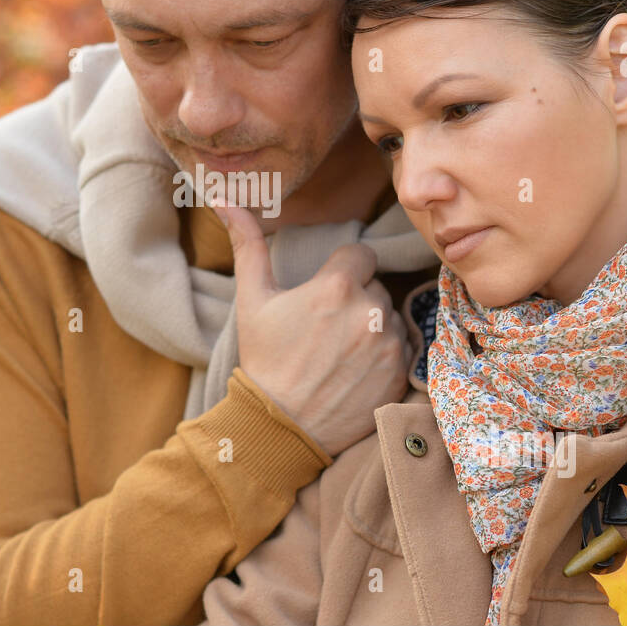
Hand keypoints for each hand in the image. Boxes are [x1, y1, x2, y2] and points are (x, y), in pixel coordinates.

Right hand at [214, 201, 412, 456]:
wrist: (281, 426)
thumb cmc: (264, 360)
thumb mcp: (252, 300)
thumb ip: (248, 244)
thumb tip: (224, 200)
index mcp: (337, 286)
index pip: (360, 255)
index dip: (343, 271)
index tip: (325, 292)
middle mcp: (371, 311)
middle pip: (375, 286)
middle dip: (356, 299)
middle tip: (326, 328)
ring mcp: (390, 344)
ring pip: (389, 317)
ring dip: (372, 327)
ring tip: (340, 351)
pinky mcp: (400, 373)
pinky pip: (402, 348)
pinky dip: (384, 355)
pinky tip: (355, 370)